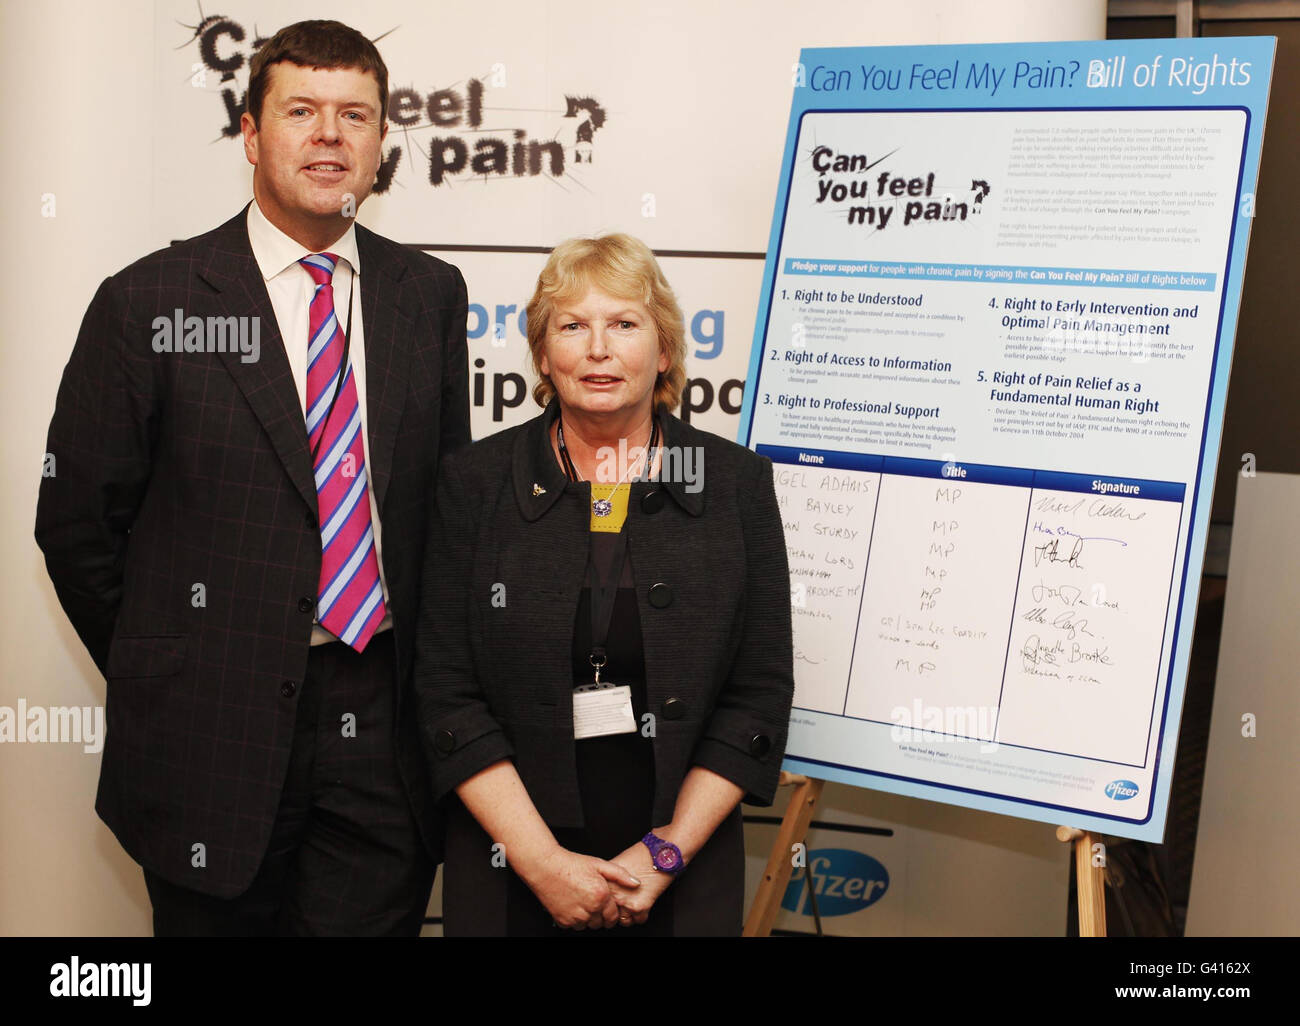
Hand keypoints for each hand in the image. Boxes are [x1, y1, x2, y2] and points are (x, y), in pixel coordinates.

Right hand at [519, 846, 640, 929]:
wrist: (546, 867)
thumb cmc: (572, 864)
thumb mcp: (599, 864)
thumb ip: (620, 875)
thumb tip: (636, 884)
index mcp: (601, 896)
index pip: (613, 916)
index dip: (611, 910)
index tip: (606, 904)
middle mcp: (590, 909)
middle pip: (601, 923)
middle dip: (600, 915)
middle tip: (593, 901)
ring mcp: (576, 917)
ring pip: (588, 926)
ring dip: (588, 918)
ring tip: (582, 901)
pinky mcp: (564, 921)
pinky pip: (574, 926)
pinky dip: (575, 919)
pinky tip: (573, 904)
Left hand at [607, 839, 675, 925]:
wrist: (657, 855)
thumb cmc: (640, 856)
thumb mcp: (616, 865)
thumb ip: (608, 880)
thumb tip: (603, 893)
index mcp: (604, 882)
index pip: (599, 903)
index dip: (606, 904)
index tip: (610, 904)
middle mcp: (611, 893)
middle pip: (609, 914)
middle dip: (617, 910)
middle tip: (626, 901)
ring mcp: (624, 901)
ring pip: (623, 921)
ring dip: (630, 914)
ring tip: (635, 901)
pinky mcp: (638, 907)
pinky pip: (639, 920)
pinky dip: (642, 914)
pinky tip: (644, 901)